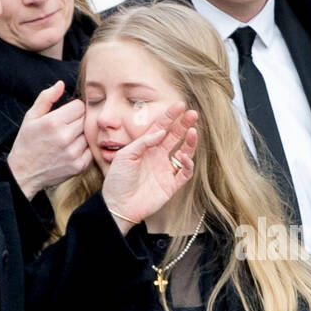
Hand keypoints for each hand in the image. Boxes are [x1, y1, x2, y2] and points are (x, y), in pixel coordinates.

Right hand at [7, 81, 91, 199]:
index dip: (72, 110)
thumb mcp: (30, 118)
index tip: (64, 117)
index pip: (79, 106)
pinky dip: (82, 150)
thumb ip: (46, 98)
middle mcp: (65, 137)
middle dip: (76, 122)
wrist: (23, 174)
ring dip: (80, 136)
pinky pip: (90, 150)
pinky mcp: (78, 166)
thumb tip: (61, 84)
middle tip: (65, 129)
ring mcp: (73, 153)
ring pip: (88, 135)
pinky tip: (69, 152)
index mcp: (53, 122)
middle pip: (85, 119)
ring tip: (66, 141)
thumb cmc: (26, 143)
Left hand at [101, 102, 197, 229]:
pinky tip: (183, 156)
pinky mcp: (171, 185)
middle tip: (192, 114)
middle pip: (175, 137)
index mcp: (145, 148)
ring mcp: (165, 170)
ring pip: (184, 152)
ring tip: (193, 131)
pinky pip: (184, 172)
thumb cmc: (117, 180)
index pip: (161, 128)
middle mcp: (157, 156)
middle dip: (184, 125)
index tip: (179, 105)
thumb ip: (143, 142)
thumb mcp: (125, 156)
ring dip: (190, 142)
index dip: (170, 117)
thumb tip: (161, 131)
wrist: (117, 205)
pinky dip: (187, 164)